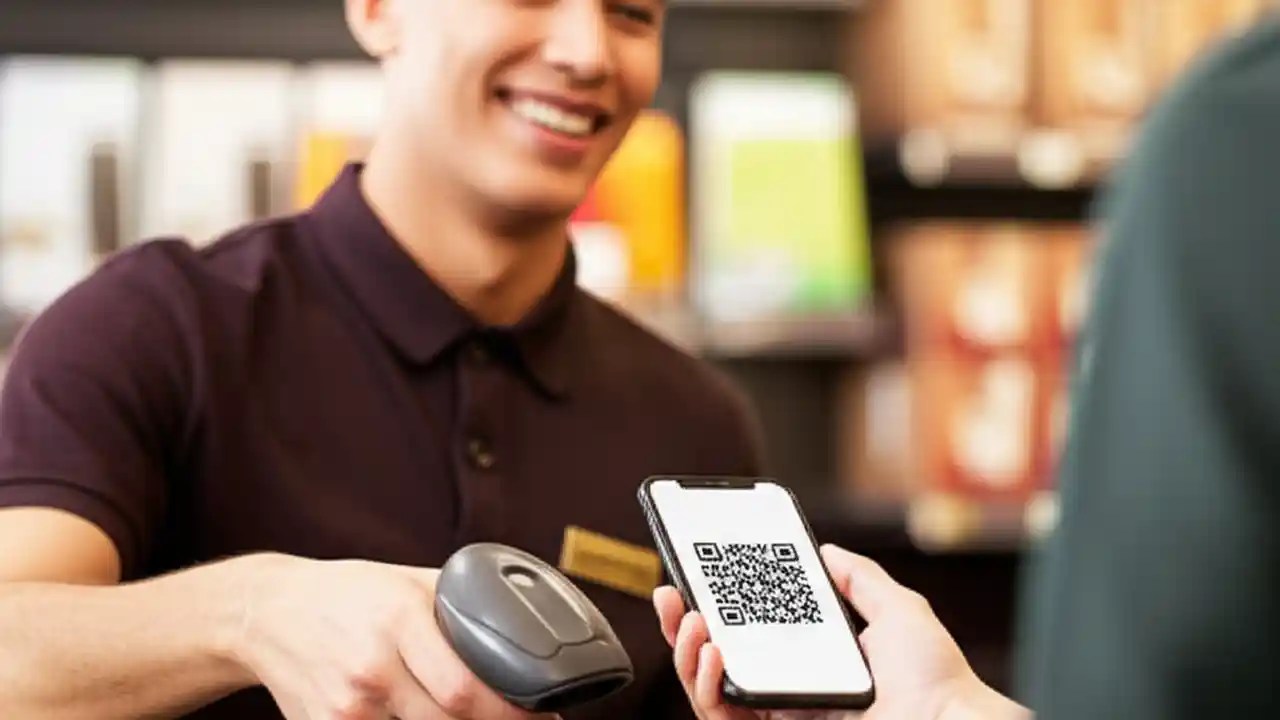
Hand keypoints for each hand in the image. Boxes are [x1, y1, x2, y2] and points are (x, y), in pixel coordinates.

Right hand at [227, 553, 558, 719]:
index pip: (465, 687)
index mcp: (399, 618)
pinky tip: (420, 715)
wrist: (268, 612)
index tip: (544, 714)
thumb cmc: (350, 595)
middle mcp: (372, 666)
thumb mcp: (408, 581)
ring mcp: (346, 707)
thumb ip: (462, 603)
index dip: (512, 712)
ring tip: (472, 715)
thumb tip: (523, 628)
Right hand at [653, 545, 1027, 719]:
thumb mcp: (898, 609)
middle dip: (684, 628)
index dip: (719, 608)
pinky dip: (708, 685)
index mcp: (814, 661)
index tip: (699, 575)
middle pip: (718, 662)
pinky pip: (721, 716)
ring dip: (687, 653)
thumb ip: (859, 579)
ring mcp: (782, 716)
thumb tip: (826, 551)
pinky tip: (715, 654)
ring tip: (693, 620)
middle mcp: (792, 690)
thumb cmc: (938, 680)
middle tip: (672, 593)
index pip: (751, 635)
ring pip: (708, 690)